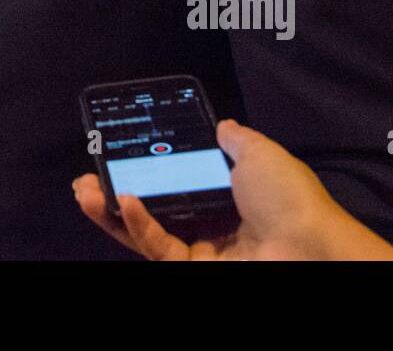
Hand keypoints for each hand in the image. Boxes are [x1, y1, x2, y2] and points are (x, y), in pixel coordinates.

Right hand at [73, 119, 392, 260]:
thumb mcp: (261, 153)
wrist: (307, 247)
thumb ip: (236, 140)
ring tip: (84, 191)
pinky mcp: (193, 269)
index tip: (120, 156)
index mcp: (229, 197)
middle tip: (87, 179)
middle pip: (154, 210)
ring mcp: (201, 251)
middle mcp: (212, 226)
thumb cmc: (290, 199)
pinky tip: (120, 201)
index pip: (178, 185)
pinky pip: (157, 246)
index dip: (147, 173)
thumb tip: (222, 124)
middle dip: (115, 195)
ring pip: (145, 232)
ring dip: (111, 211)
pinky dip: (137, 225)